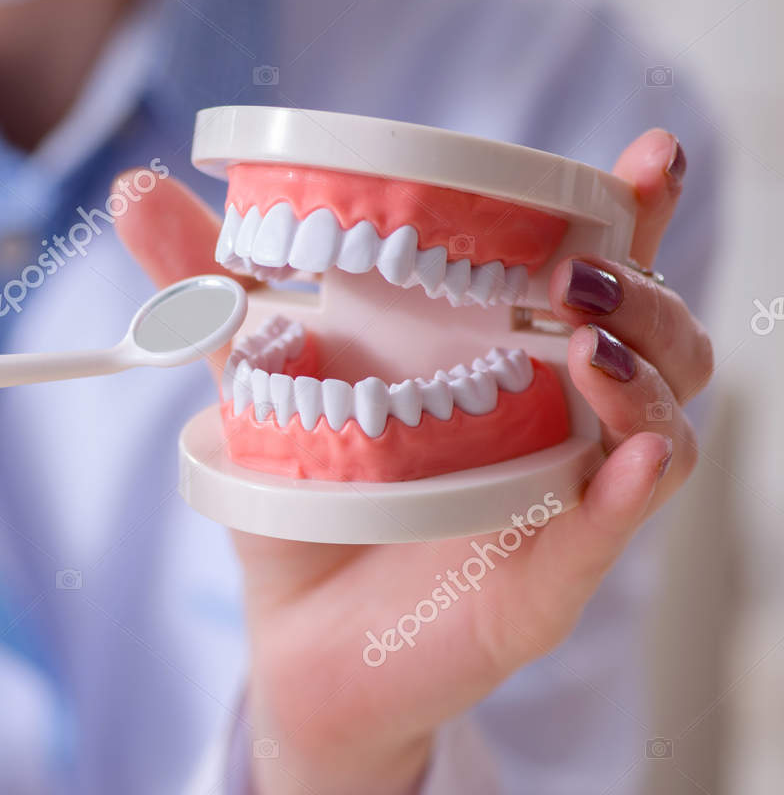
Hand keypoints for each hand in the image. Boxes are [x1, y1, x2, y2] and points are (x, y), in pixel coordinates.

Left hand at [115, 129, 708, 794]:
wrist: (288, 636)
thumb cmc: (305, 498)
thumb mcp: (255, 375)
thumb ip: (209, 283)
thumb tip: (136, 190)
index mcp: (505, 354)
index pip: (599, 269)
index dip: (636, 210)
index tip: (642, 158)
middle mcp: (556, 418)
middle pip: (655, 338)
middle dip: (641, 289)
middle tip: (573, 275)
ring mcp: (559, 500)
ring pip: (657, 425)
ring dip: (644, 375)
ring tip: (588, 345)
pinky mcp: (541, 583)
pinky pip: (607, 532)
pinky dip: (626, 489)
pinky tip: (624, 455)